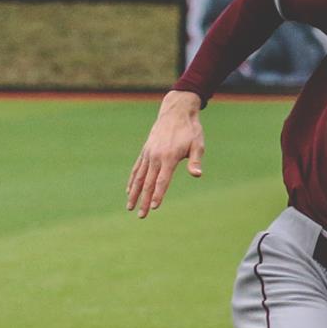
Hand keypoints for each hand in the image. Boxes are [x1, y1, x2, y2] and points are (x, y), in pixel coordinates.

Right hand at [127, 91, 205, 218]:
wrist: (176, 111)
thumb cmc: (190, 130)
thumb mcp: (198, 144)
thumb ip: (196, 161)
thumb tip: (197, 175)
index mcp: (168, 157)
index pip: (162, 181)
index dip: (158, 195)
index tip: (154, 207)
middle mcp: (155, 156)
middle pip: (148, 183)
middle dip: (144, 200)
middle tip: (141, 216)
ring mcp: (148, 153)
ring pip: (139, 177)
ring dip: (134, 193)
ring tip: (129, 207)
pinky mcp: (145, 151)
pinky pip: (137, 168)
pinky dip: (132, 180)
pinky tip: (129, 190)